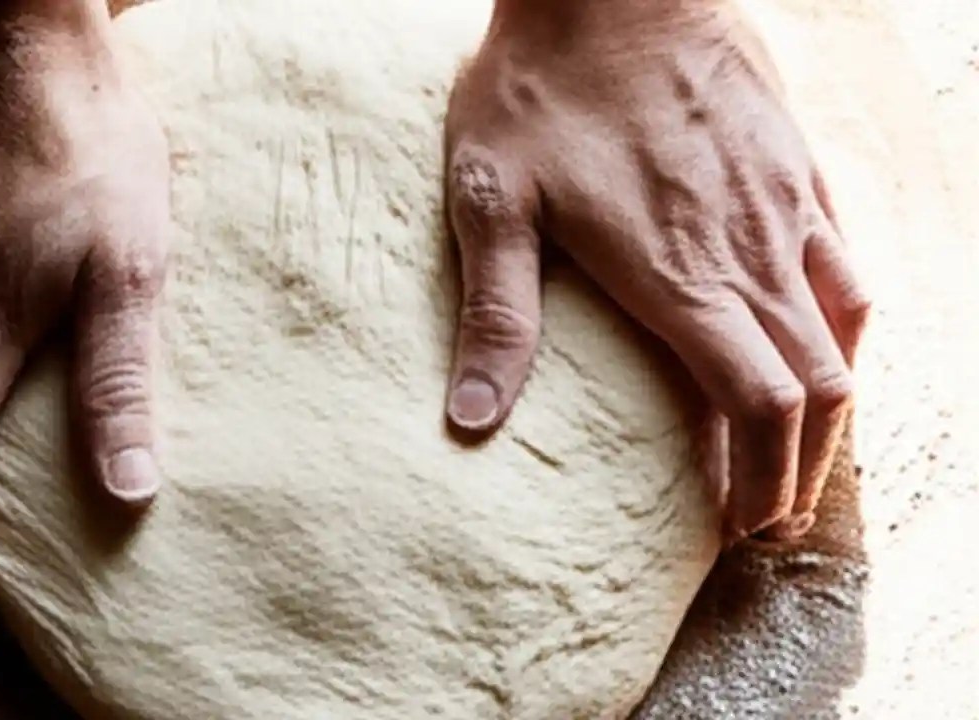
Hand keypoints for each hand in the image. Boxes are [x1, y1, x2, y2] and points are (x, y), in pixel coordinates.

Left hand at [442, 0, 869, 542]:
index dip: (760, 480)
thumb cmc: (540, 88)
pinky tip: (815, 341)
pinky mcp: (798, 166)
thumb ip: (497, 315)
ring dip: (829, 405)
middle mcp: (750, 251)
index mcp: (678, 276)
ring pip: (844, 332)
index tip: (740, 524)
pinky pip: (845, 262)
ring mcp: (787, 206)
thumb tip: (470, 419)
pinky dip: (841, 326)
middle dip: (801, 466)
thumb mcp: (494, 199)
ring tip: (795, 449)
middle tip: (767, 514)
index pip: (757, 406)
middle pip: (817, 387)